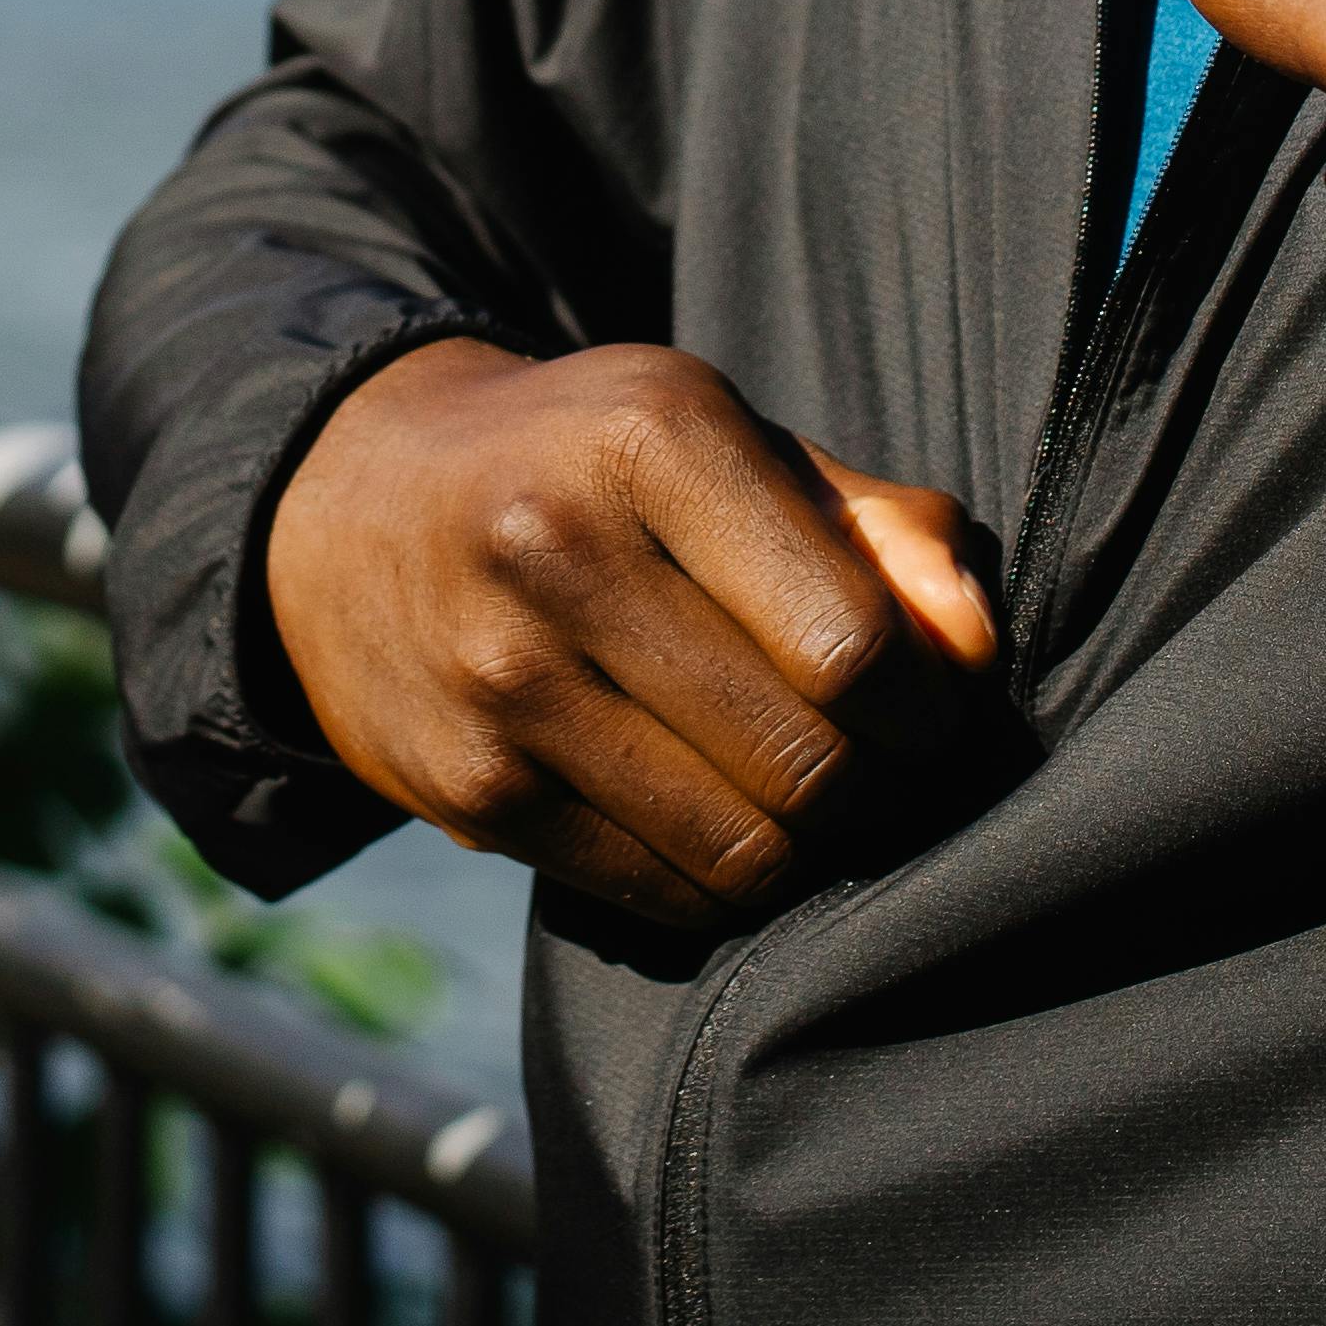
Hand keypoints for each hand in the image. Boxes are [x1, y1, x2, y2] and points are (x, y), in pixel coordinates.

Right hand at [263, 338, 997, 926]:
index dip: (924, 707)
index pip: (854, 643)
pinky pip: (653, 892)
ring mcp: (502, 677)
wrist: (351, 502)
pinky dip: (711, 881)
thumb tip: (974, 649)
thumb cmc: (590, 465)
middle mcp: (559, 546)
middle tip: (871, 768)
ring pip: (740, 848)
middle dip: (874, 789)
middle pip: (806, 760)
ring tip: (797, 798)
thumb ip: (876, 527)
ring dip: (800, 848)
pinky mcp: (465, 787)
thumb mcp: (727, 441)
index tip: (922, 707)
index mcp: (652, 433)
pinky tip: (707, 819)